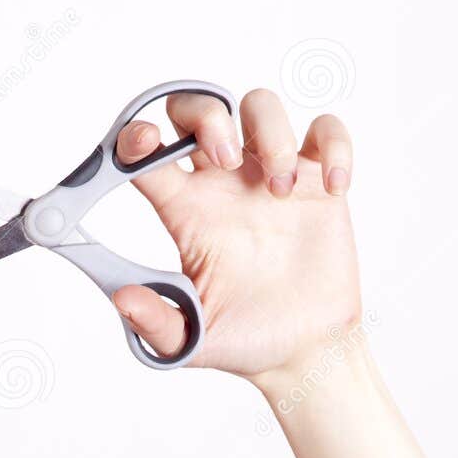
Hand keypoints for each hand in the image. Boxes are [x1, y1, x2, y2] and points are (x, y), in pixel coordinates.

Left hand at [109, 88, 361, 385]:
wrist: (301, 351)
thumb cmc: (243, 339)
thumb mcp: (190, 340)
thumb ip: (154, 322)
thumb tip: (123, 299)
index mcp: (186, 211)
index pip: (148, 155)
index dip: (135, 136)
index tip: (143, 143)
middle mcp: (224, 184)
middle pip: (200, 108)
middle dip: (206, 115)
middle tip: (225, 159)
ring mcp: (271, 177)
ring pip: (261, 106)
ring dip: (270, 132)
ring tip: (280, 188)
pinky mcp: (318, 182)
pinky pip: (325, 132)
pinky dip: (335, 146)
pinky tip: (333, 188)